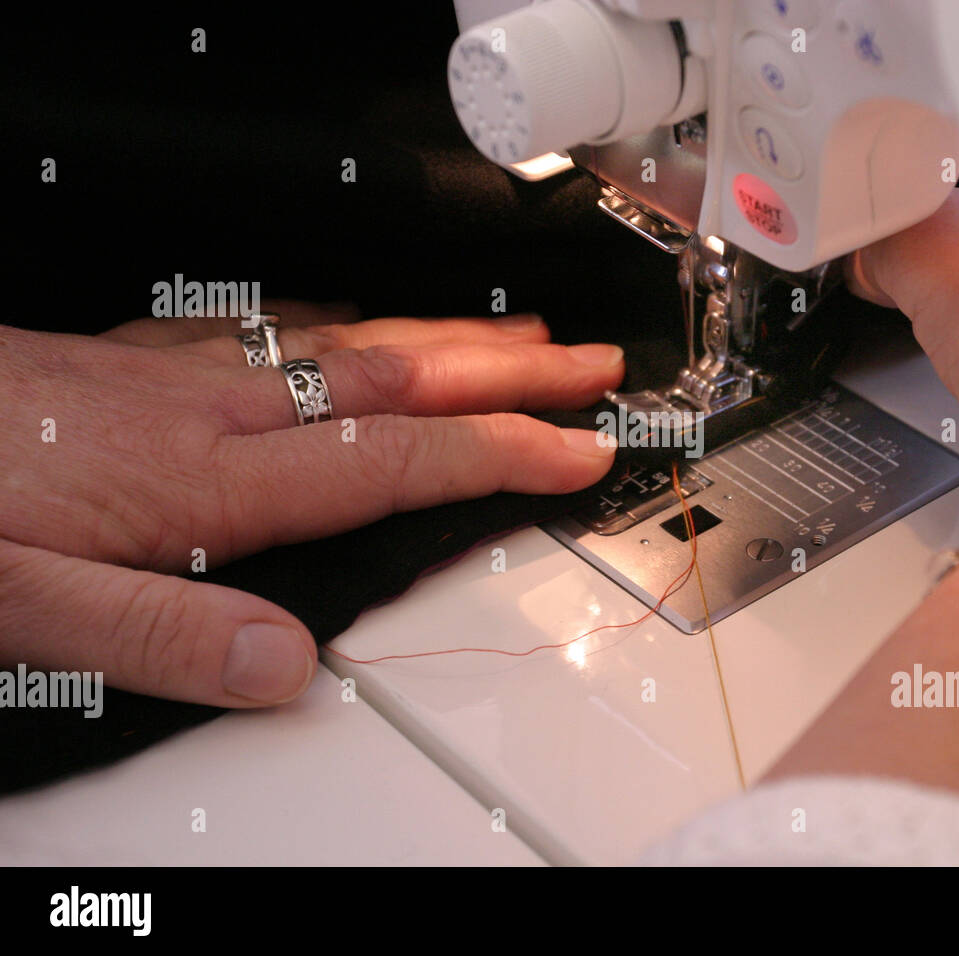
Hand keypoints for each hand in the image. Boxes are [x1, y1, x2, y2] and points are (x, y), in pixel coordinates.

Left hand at [0, 303, 623, 706]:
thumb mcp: (25, 614)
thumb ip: (165, 641)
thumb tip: (288, 665)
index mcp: (205, 482)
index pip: (394, 460)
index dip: (499, 451)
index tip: (575, 447)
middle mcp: (210, 413)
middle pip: (397, 378)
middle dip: (508, 372)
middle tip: (587, 365)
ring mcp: (177, 376)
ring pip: (348, 341)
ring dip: (447, 340)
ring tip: (515, 340)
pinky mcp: (135, 360)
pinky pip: (274, 329)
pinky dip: (346, 325)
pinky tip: (359, 328)